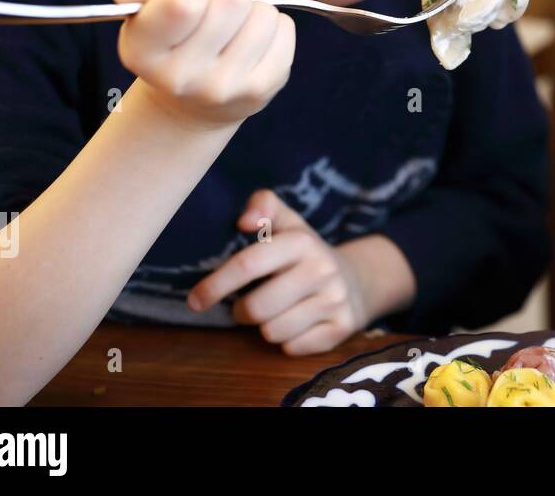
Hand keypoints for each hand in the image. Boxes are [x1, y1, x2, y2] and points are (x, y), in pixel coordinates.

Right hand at [111, 0, 295, 127]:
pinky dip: (273, 27)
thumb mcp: (139, 13)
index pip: (185, 0)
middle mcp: (181, 77)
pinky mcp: (261, 89)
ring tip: (233, 28)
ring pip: (263, 13)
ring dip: (251, 10)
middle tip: (215, 7)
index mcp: (142, 52)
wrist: (193, 104)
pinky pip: (285, 28)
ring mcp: (224, 87)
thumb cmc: (168, 41)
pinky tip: (251, 44)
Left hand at [186, 189, 366, 354]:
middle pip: (256, 308)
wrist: (358, 280)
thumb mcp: (289, 223)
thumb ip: (264, 205)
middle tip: (246, 305)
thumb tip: (243, 221)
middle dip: (241, 311)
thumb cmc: (305, 254)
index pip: (248, 264)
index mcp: (302, 241)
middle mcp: (322, 269)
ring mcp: (335, 300)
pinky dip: (287, 342)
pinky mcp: (342, 329)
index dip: (216, 284)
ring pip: (273, 332)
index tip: (195, 300)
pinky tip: (297, 325)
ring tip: (275, 313)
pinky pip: (293, 348)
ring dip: (265, 327)